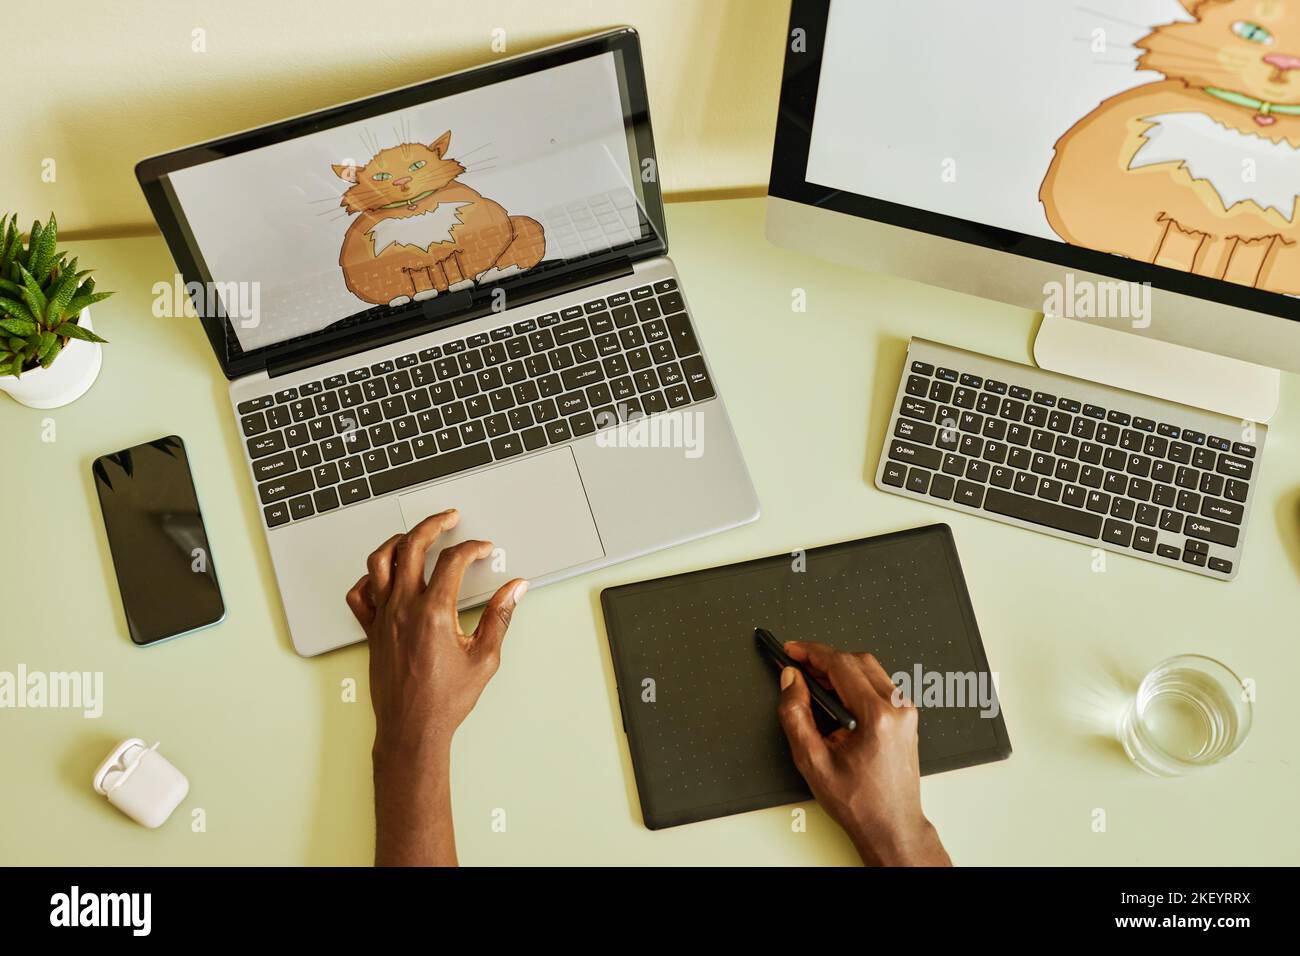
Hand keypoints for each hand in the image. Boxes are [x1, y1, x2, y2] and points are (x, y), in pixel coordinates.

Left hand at [345, 508, 527, 864]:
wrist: (412, 728)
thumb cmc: (445, 700)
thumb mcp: (484, 657)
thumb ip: (500, 616)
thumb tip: (514, 589)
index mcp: (433, 612)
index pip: (453, 560)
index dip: (473, 547)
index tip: (484, 549)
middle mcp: (403, 608)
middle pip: (412, 546)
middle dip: (433, 525)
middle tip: (449, 518)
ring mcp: (383, 617)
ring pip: (379, 562)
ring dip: (397, 541)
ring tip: (413, 535)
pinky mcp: (371, 631)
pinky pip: (359, 594)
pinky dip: (369, 577)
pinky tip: (383, 575)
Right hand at [776, 642, 949, 866]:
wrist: (891, 826)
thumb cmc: (860, 803)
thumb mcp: (812, 761)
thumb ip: (796, 715)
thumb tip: (791, 681)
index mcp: (878, 717)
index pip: (841, 664)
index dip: (811, 652)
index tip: (791, 650)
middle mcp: (898, 708)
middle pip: (857, 661)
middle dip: (823, 658)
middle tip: (797, 666)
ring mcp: (906, 712)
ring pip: (869, 669)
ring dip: (839, 669)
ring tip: (812, 681)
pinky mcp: (906, 717)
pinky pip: (878, 684)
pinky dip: (854, 682)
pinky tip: (835, 695)